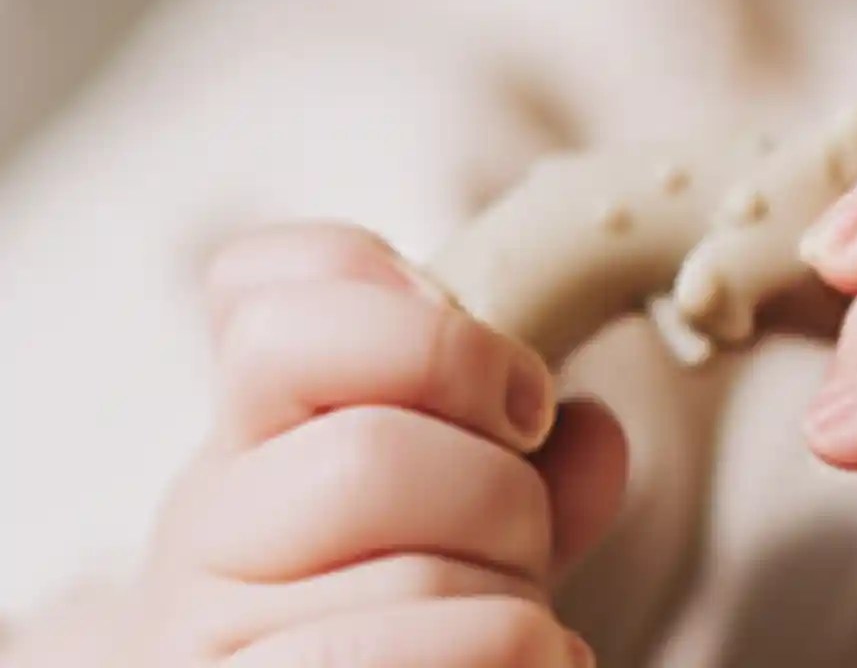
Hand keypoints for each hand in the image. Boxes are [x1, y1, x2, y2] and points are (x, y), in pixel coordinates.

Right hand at [132, 224, 624, 665]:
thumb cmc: (413, 614)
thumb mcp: (469, 517)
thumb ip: (527, 462)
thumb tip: (593, 430)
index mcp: (253, 430)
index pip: (272, 283)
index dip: (430, 330)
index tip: (524, 399)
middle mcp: (207, 518)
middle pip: (373, 452)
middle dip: (505, 497)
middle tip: (525, 539)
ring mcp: (204, 623)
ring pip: (419, 574)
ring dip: (517, 600)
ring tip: (518, 626)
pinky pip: (419, 655)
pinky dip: (520, 654)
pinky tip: (537, 660)